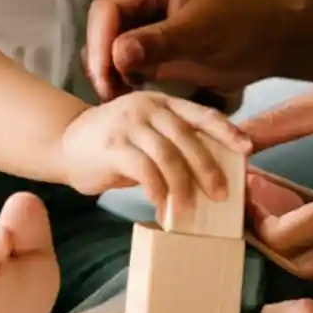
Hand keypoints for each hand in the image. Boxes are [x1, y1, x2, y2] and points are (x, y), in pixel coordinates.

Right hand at [60, 91, 252, 216]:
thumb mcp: (148, 133)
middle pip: (188, 137)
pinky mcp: (112, 146)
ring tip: (188, 210)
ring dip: (183, 186)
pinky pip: (143, 170)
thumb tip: (211, 173)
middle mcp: (147, 108)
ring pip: (168, 155)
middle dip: (208, 168)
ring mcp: (128, 125)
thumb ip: (174, 143)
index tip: (248, 149)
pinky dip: (157, 190)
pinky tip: (161, 205)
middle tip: (221, 194)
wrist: (65, 142)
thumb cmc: (115, 144)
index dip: (227, 131)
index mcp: (162, 102)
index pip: (202, 114)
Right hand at [85, 0, 291, 101]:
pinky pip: (123, 59)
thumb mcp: (203, 32)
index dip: (100, 42)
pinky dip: (122, 77)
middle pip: (102, 26)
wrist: (274, 39)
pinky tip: (133, 96)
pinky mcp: (150, 42)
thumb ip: (159, 42)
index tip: (105, 78)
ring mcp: (143, 17)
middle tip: (111, 96)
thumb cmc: (246, 25)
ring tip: (122, 99)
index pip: (108, 6)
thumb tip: (117, 55)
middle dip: (102, 60)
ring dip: (110, 71)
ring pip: (108, 45)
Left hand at [240, 66, 312, 279]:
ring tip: (269, 197)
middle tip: (249, 196)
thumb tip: (231, 142)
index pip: (310, 227)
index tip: (245, 190)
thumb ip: (280, 121)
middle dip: (267, 236)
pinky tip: (295, 206)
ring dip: (284, 244)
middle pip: (307, 259)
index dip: (266, 222)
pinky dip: (306, 245)